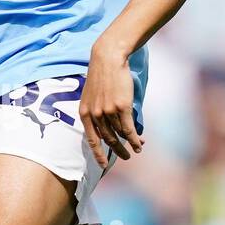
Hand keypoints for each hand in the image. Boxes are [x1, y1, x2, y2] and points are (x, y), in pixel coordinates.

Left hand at [80, 39, 143, 168]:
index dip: (98, 154)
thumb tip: (107, 129)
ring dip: (130, 143)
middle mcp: (95, 115)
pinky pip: (129, 129)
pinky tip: (140, 143)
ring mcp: (108, 112)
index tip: (103, 164)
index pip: (91, 139)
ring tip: (138, 148)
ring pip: (120, 134)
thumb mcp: (91, 96)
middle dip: (118, 150)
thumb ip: (95, 112)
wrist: (108, 59)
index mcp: (84, 113)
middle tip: (126, 157)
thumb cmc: (102, 76)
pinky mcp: (121, 107)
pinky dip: (135, 138)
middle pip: (108, 139)